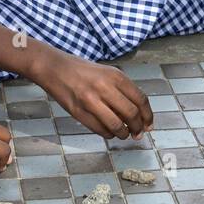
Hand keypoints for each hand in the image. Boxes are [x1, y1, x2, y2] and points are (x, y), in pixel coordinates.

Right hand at [38, 54, 153, 139]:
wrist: (55, 68)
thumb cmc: (84, 71)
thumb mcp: (107, 73)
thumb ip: (123, 91)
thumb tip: (139, 115)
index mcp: (116, 76)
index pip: (141, 100)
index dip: (148, 116)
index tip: (149, 125)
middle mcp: (105, 87)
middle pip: (131, 114)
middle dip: (138, 128)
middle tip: (138, 133)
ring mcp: (91, 101)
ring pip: (117, 126)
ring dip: (124, 134)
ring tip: (124, 134)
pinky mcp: (79, 112)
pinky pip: (100, 130)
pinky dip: (109, 134)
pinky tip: (109, 132)